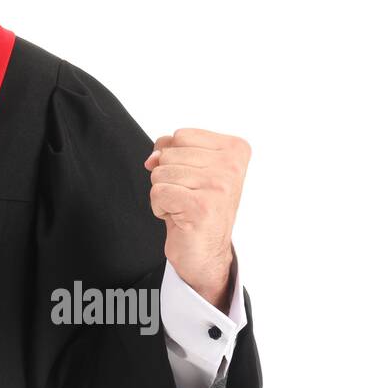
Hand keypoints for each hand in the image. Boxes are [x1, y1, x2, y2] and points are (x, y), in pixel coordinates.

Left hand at [143, 127, 248, 308]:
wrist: (206, 252)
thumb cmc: (198, 206)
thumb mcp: (190, 168)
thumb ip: (171, 149)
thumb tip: (153, 157)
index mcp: (235, 150)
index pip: (179, 135)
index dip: (175, 159)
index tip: (194, 180)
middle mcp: (231, 166)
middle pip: (168, 153)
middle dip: (167, 177)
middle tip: (188, 196)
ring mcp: (218, 186)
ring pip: (160, 173)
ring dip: (164, 194)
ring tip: (185, 207)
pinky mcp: (201, 206)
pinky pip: (157, 192)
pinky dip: (160, 208)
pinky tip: (180, 217)